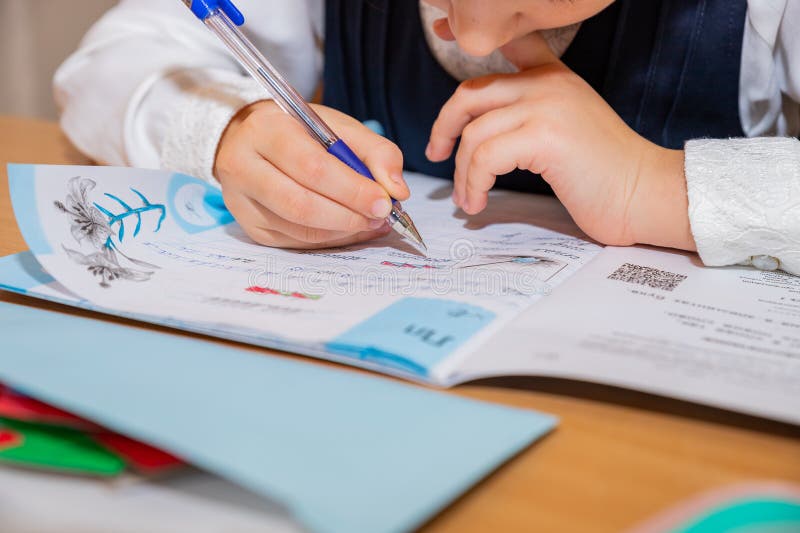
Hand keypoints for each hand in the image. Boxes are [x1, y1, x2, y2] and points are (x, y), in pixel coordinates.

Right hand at [215, 101, 408, 248]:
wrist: (246, 140)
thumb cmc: (297, 132)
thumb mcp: (337, 127)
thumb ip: (375, 152)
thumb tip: (397, 190)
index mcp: (267, 130)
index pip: (312, 168)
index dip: (352, 190)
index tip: (384, 201)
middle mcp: (244, 166)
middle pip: (301, 204)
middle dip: (349, 216)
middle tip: (379, 217)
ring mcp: (242, 201)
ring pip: (298, 230)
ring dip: (342, 232)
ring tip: (370, 223)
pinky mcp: (250, 227)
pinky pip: (295, 242)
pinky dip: (329, 240)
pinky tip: (350, 230)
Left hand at [426, 47, 695, 250]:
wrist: (646, 194)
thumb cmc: (606, 174)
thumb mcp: (569, 127)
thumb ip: (534, 113)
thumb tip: (486, 129)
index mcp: (554, 76)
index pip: (507, 44)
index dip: (467, 34)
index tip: (441, 27)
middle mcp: (548, 82)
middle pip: (471, 93)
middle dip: (444, 126)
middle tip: (438, 154)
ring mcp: (547, 105)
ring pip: (474, 132)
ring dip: (462, 172)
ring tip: (467, 198)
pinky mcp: (545, 136)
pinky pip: (485, 156)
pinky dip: (474, 183)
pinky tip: (478, 202)